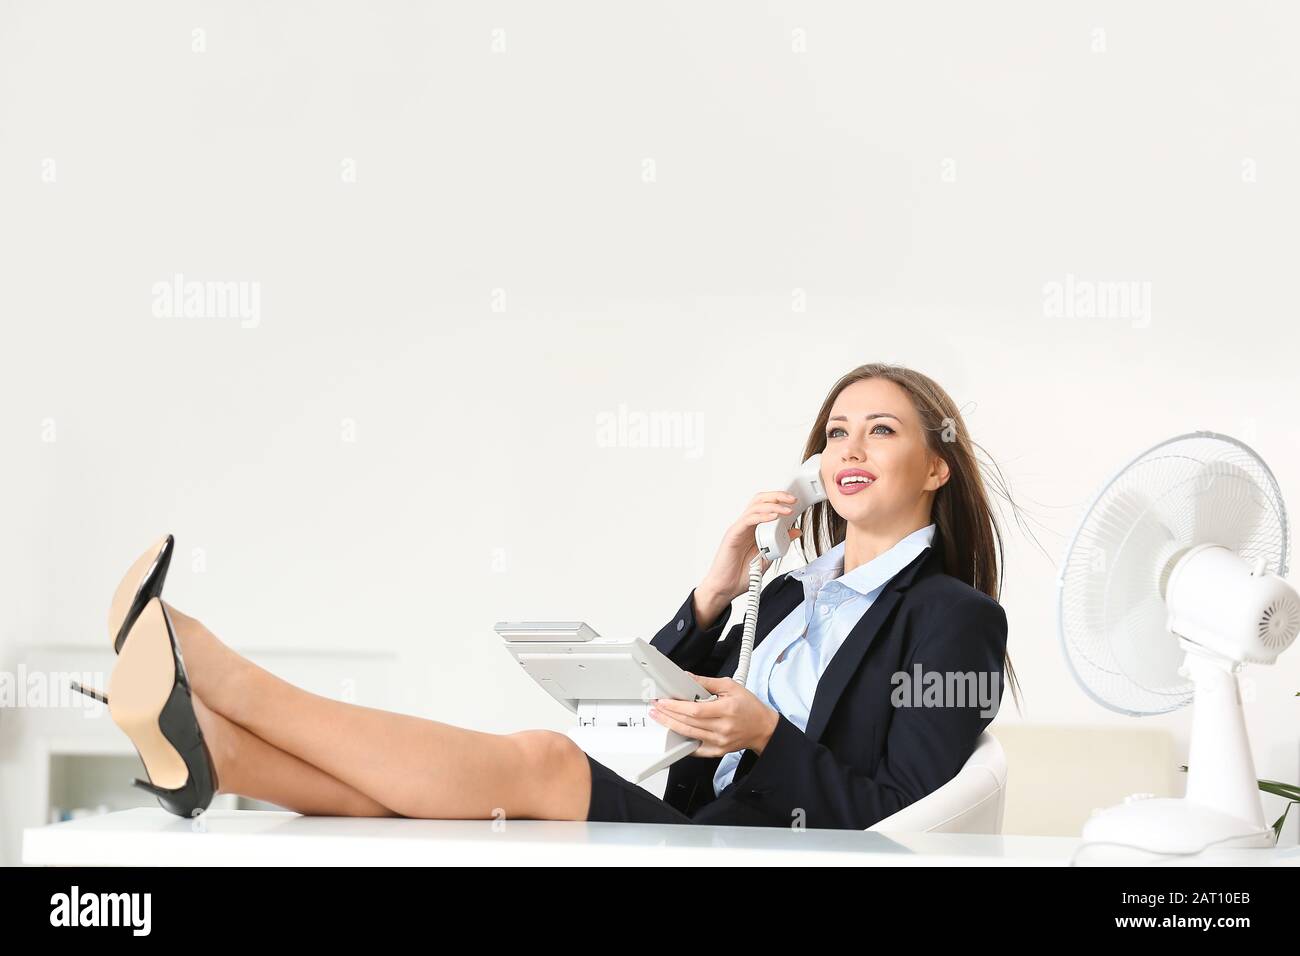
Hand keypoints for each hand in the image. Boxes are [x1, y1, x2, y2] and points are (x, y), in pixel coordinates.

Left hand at [649, 673, 780, 757]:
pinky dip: (684, 742)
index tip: (663, 701)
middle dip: (668, 715)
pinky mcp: (718, 751)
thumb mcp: (731, 686)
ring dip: (671, 726)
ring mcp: (720, 741)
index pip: (695, 710)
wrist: (763, 728)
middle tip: (656, 708)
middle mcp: (723, 728)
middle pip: (689, 723)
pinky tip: (674, 735)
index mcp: (726, 710)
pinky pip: (697, 749)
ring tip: (660, 717)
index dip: (676, 706)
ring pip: (689, 735)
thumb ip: (707, 682)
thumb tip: (688, 677)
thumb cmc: (749, 707)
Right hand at [694, 491, 803, 625]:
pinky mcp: (733, 535)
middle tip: (792, 500)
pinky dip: (762, 516)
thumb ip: (781, 543)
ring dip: (773, 505)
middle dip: (777, 496)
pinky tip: (774, 517)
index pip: (766, 506)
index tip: (794, 502)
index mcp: (754, 529)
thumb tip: (796, 531)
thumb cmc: (742, 574)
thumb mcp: (769, 556)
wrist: (726, 588)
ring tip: (788, 510)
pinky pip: (748, 520)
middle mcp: (746, 526)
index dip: (780, 500)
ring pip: (755, 507)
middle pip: (760, 501)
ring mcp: (739, 529)